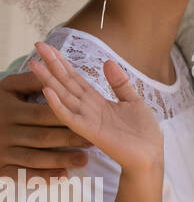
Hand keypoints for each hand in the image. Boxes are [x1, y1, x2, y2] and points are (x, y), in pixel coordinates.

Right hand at [0, 70, 92, 182]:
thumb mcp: (7, 89)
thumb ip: (30, 81)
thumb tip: (52, 71)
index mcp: (10, 110)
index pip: (41, 114)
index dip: (64, 117)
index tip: (88, 119)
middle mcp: (5, 131)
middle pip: (41, 137)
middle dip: (68, 139)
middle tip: (92, 142)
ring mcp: (2, 151)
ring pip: (34, 157)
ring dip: (60, 159)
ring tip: (84, 160)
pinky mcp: (0, 167)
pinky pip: (22, 174)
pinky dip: (42, 175)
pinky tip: (62, 175)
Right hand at [26, 42, 163, 175]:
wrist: (150, 156)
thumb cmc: (142, 132)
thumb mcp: (133, 101)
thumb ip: (119, 83)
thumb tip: (108, 61)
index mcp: (97, 101)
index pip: (75, 78)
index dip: (62, 62)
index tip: (49, 46)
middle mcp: (88, 109)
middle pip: (66, 82)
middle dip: (52, 65)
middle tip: (37, 46)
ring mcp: (87, 120)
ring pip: (63, 96)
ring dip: (49, 81)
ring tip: (35, 65)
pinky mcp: (90, 132)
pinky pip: (71, 117)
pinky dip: (59, 106)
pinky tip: (48, 92)